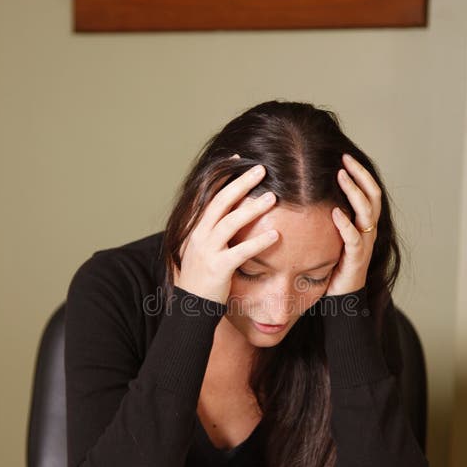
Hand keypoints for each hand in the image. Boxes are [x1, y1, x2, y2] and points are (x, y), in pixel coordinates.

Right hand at [176, 165, 278, 302]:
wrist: (191, 307)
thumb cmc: (202, 278)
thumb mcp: (201, 249)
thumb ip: (211, 231)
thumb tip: (228, 213)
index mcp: (194, 228)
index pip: (208, 194)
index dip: (223, 175)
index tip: (238, 159)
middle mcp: (198, 235)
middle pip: (220, 201)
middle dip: (241, 183)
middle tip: (261, 169)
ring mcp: (206, 251)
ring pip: (230, 222)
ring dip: (252, 208)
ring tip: (273, 197)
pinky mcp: (218, 268)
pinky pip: (241, 251)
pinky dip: (259, 242)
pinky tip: (276, 236)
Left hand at [325, 154, 381, 296]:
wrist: (341, 297)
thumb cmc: (333, 263)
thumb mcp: (329, 234)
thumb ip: (325, 215)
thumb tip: (304, 191)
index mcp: (364, 222)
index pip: (369, 190)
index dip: (360, 172)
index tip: (344, 156)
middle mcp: (369, 230)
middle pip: (373, 195)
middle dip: (359, 175)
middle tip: (344, 159)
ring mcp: (365, 243)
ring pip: (367, 212)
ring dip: (353, 192)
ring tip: (340, 176)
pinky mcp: (357, 258)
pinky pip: (355, 237)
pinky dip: (346, 223)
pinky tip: (335, 212)